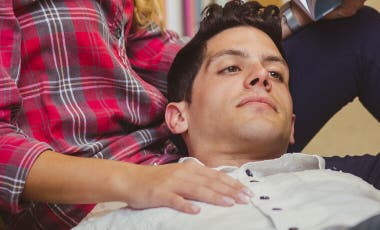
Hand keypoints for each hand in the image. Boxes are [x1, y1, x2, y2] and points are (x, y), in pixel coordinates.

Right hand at [122, 159, 250, 213]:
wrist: (131, 179)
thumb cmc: (158, 180)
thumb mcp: (181, 175)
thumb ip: (198, 179)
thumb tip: (219, 185)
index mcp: (191, 169)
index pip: (217, 176)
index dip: (233, 184)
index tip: (247, 192)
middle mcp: (185, 173)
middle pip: (212, 183)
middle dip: (231, 191)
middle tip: (245, 199)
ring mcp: (172, 183)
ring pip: (198, 190)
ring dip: (215, 196)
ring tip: (230, 203)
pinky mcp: (160, 194)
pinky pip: (175, 200)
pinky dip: (186, 205)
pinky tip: (196, 210)